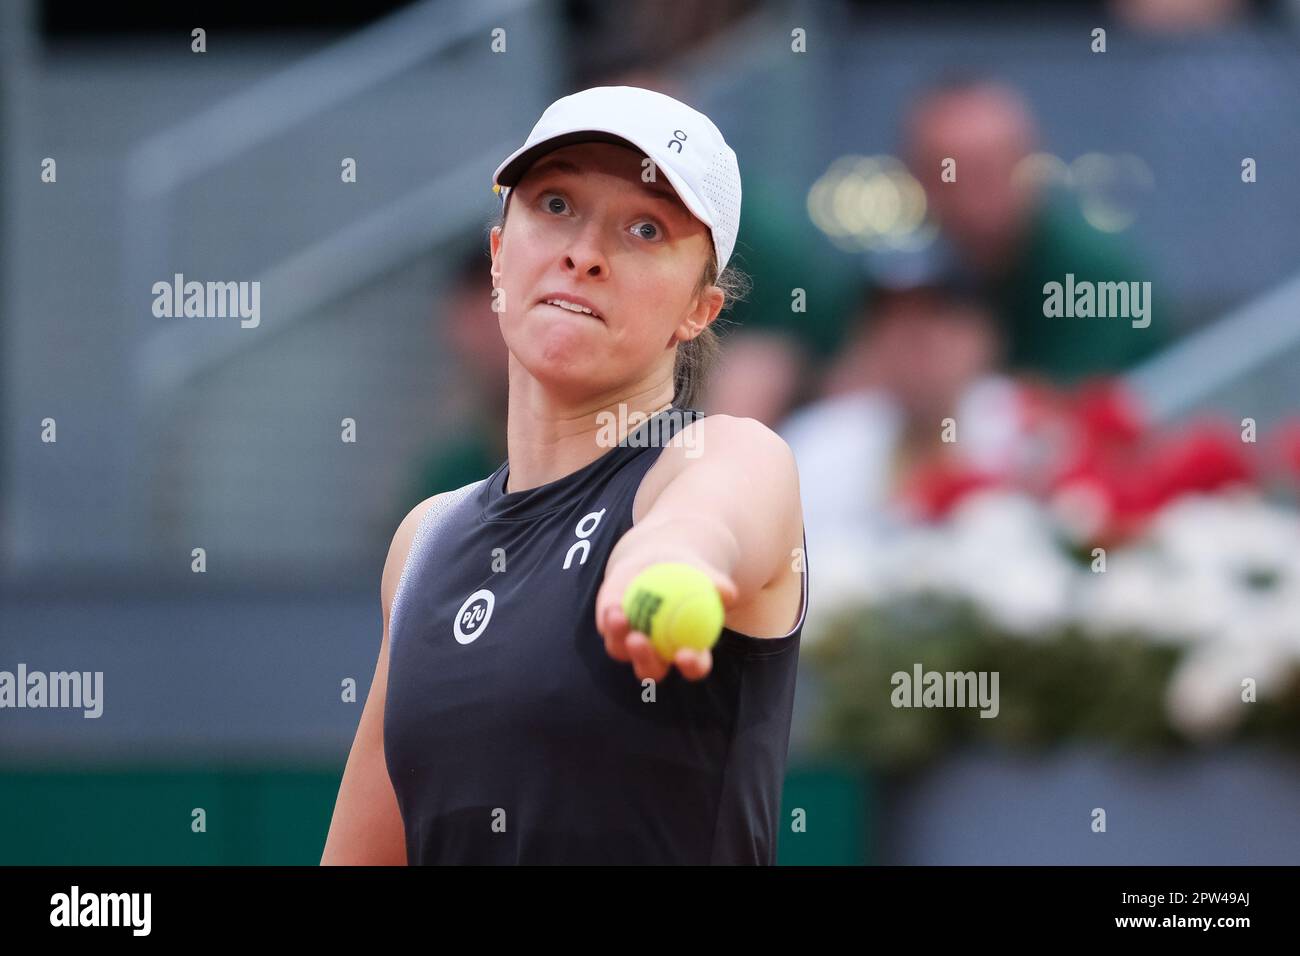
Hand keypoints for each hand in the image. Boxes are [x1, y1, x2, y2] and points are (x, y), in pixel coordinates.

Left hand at [595, 559, 737, 682]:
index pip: (694, 666)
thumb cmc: (689, 572)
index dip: (691, 666)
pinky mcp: (611, 629)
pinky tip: (612, 606)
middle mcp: (658, 654)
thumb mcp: (702, 573)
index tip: (686, 654)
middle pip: (651, 669)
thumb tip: (727, 593)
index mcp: (689, 650)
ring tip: (620, 617)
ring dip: (619, 638)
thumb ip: (716, 584)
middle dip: (645, 660)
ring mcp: (631, 644)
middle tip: (640, 641)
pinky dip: (609, 619)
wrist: (657, 562)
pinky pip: (608, 628)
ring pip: (622, 651)